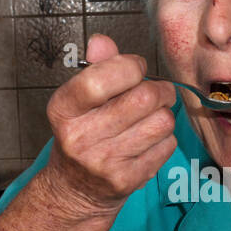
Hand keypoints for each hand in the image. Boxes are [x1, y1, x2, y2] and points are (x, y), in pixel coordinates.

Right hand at [38, 32, 177, 223]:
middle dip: (159, 89)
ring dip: (164, 115)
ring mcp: (103, 161)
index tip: (136, 68)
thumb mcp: (79, 99)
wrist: (75, 189)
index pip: (100, 78)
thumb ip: (95, 67)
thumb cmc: (83, 133)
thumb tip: (102, 41)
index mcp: (63, 109)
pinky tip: (148, 141)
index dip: (129, 66)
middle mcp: (79, 137)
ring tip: (150, 118)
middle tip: (156, 92)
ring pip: (161, 122)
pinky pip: (167, 146)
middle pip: (143, 98)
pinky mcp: (126, 180)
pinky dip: (165, 139)